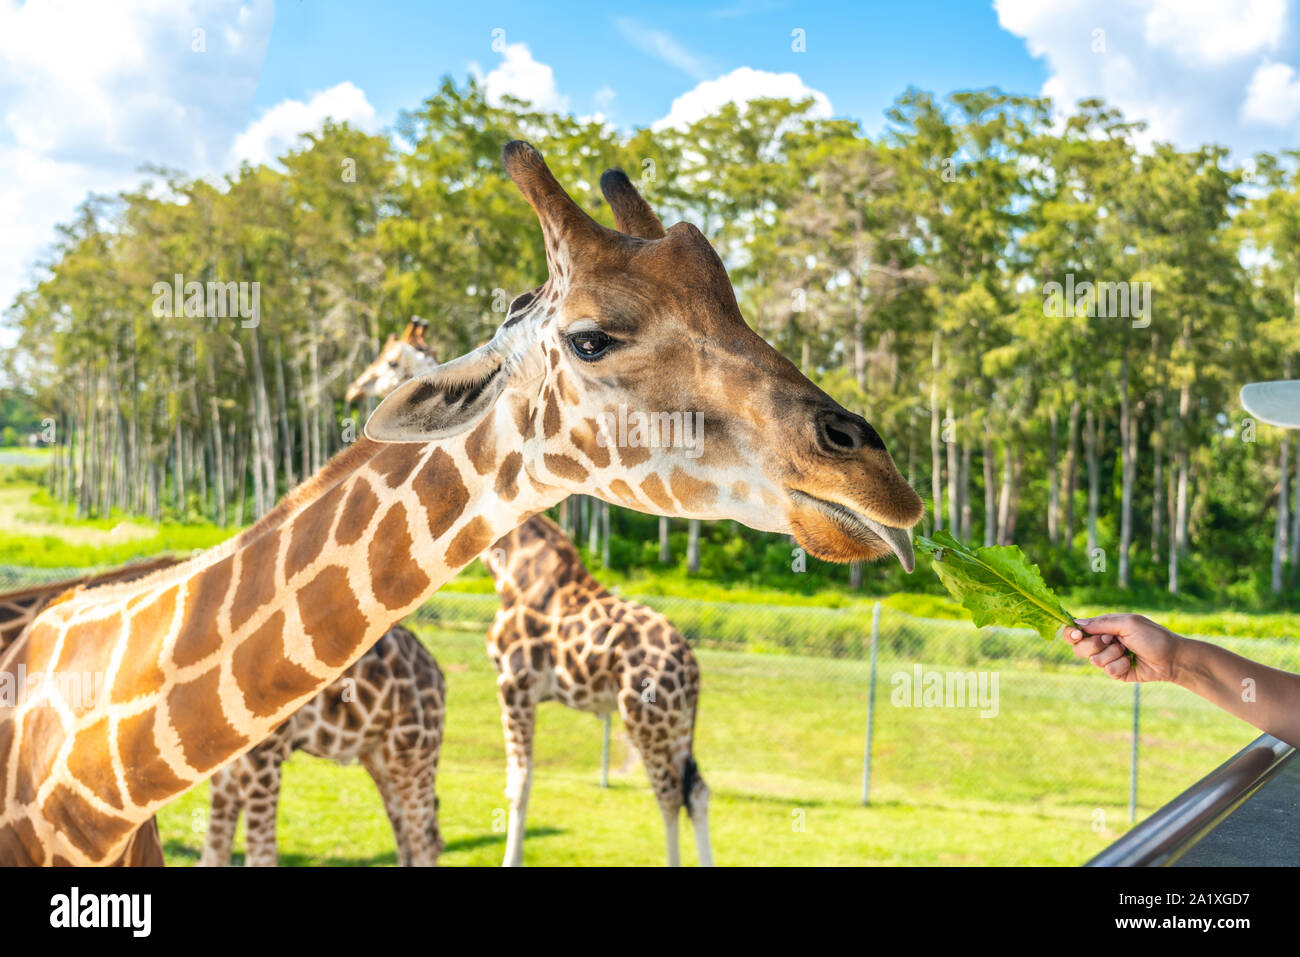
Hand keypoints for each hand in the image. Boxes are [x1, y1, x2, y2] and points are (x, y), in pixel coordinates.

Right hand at [1064, 613, 1182, 683]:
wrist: (1172, 658)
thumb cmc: (1153, 636)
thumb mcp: (1128, 624)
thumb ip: (1101, 623)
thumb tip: (1076, 623)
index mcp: (1103, 628)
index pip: (1076, 631)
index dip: (1071, 634)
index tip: (1078, 635)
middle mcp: (1102, 643)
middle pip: (1079, 648)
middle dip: (1095, 645)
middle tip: (1112, 640)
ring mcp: (1109, 658)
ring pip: (1094, 660)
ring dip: (1113, 655)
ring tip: (1127, 651)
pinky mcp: (1116, 672)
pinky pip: (1108, 671)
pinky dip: (1121, 666)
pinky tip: (1132, 662)